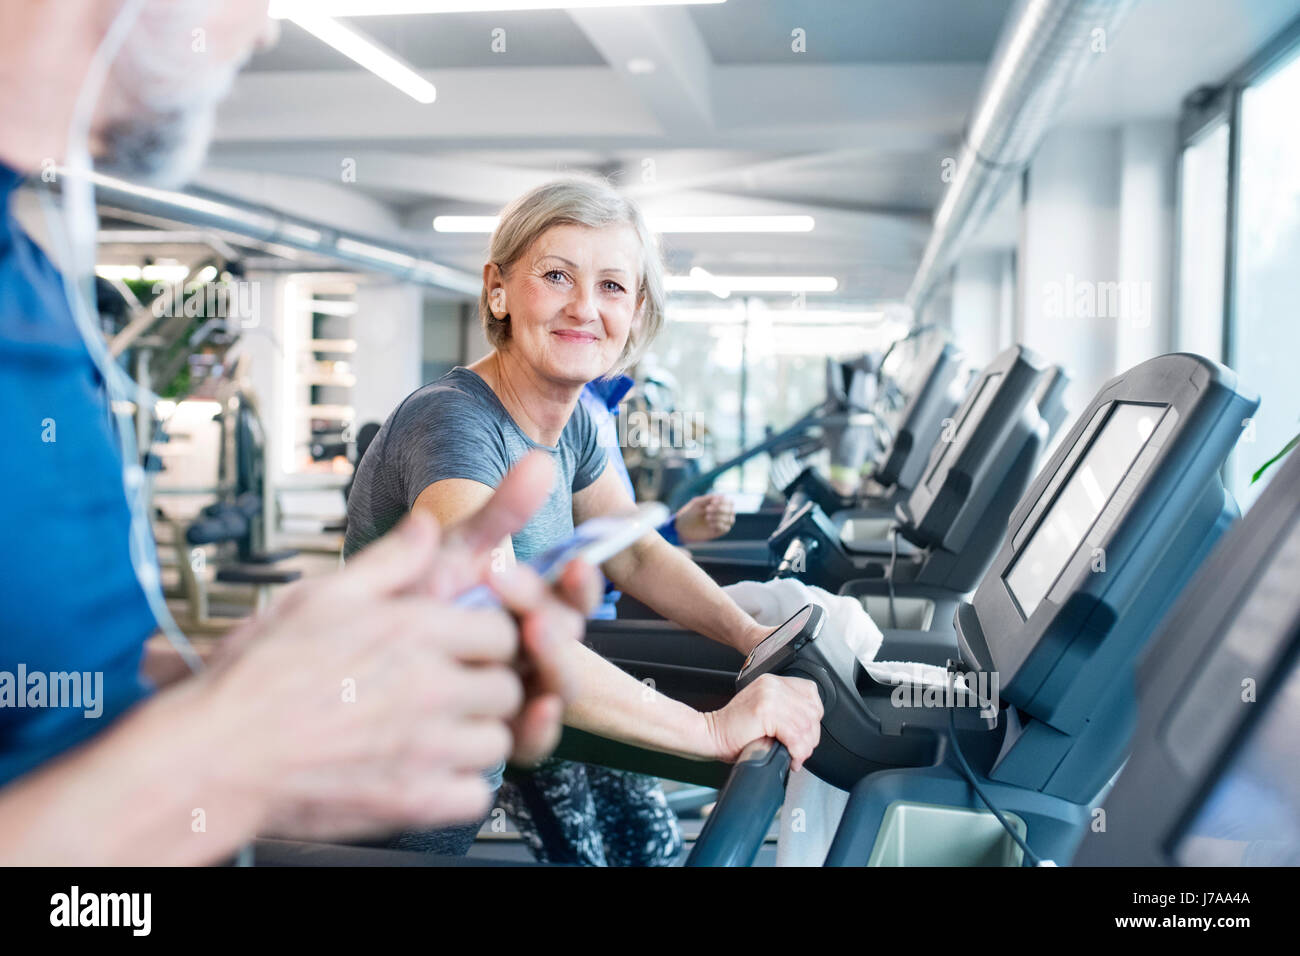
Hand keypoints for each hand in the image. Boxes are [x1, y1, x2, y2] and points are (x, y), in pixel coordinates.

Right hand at [203, 452, 596, 841]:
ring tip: (439, 729)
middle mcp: (429, 688)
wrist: (211, 757)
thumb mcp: (319, 597)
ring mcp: (424, 749)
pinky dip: (460, 786)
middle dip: (488, 683)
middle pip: (508, 685)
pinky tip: (429, 769)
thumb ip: (388, 562)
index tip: (467, 645)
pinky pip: (475, 795)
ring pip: (497, 740)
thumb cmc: (254, 675)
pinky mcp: (410, 802)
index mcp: (413, 631)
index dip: (488, 636)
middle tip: (454, 687)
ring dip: (476, 734)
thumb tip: (428, 526)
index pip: (503, 629)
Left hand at [673, 493, 734, 542]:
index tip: (712, 502)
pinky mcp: (719, 532)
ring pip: (730, 520)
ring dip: (719, 517)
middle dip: (720, 509)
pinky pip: (726, 528)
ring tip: (707, 517)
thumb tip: (724, 495)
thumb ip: (709, 498)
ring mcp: (722, 523)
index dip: (723, 502)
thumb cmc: (690, 512)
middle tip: (707, 510)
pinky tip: (709, 524)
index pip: (730, 502)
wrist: (682, 527)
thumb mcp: (697, 503)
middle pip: (731, 510)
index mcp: (719, 504)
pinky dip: (718, 525)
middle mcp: (723, 514)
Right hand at [703, 674, 822, 771]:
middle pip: (812, 710)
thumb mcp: (762, 711)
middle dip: (810, 736)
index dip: (813, 717)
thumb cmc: (733, 730)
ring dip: (804, 748)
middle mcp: (772, 685)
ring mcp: (769, 696)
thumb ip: (784, 710)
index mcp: (773, 682)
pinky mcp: (764, 711)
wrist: (709, 734)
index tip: (805, 734)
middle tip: (800, 751)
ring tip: (795, 757)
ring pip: (805, 725)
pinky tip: (790, 758)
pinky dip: (796, 751)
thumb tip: (809, 729)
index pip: (810, 693)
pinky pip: (794, 734)